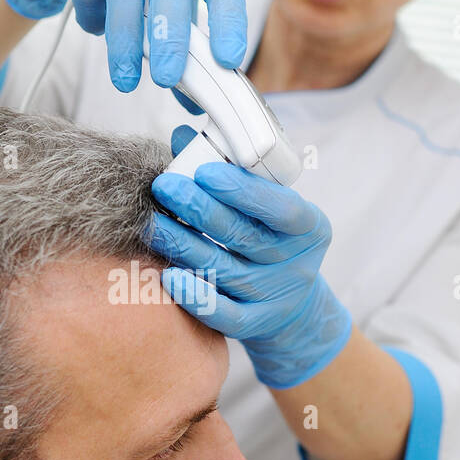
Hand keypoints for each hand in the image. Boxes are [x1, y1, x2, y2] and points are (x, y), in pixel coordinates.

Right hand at [0, 0, 246, 92]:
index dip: (228, 23)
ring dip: (126, 41)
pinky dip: (92, 19)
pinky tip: (94, 30)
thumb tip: (194, 105)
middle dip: (170, 38)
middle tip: (166, 81)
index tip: (227, 62)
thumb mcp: (170, 3)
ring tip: (126, 82)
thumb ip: (184, 47)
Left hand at [146, 127, 352, 389]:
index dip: (243, 191)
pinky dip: (196, 296)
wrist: (292, 306)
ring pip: (225, 270)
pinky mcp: (254, 325)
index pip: (281, 208)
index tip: (203, 172)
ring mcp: (275, 297)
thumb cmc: (270, 239)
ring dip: (184, 245)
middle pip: (244, 236)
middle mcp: (295, 263)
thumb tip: (182, 135)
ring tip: (152, 224)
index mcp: (308, 227)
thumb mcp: (266, 206)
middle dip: (200, 210)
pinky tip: (168, 276)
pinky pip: (223, 313)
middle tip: (164, 187)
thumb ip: (230, 171)